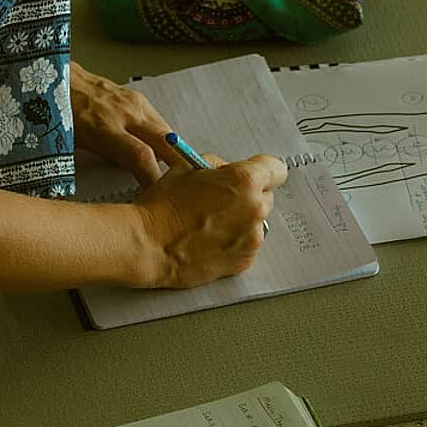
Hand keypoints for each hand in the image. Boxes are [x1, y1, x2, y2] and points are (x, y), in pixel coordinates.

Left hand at [70, 61, 180, 186]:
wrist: (57, 78)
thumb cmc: (59, 113)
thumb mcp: (73, 145)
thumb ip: (103, 160)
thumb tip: (125, 173)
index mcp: (103, 128)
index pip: (140, 157)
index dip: (154, 178)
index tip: (157, 194)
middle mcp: (124, 113)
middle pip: (166, 143)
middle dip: (175, 165)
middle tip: (174, 184)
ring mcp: (133, 102)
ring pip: (166, 132)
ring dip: (168, 151)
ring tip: (161, 166)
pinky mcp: (137, 97)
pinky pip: (158, 121)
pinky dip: (159, 137)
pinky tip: (150, 145)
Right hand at [133, 153, 286, 288]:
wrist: (149, 244)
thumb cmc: (163, 207)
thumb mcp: (188, 167)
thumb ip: (218, 166)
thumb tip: (228, 172)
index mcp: (244, 181)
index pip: (276, 169)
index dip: (263, 170)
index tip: (256, 175)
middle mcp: (254, 209)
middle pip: (266, 197)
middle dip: (248, 197)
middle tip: (220, 201)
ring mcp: (252, 238)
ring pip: (256, 223)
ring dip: (240, 221)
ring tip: (209, 224)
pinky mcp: (244, 260)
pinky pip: (247, 245)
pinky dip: (234, 242)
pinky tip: (209, 240)